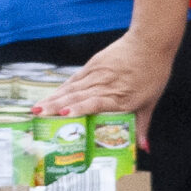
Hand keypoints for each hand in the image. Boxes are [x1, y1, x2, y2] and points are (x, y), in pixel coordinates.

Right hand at [37, 31, 175, 139]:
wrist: (150, 41)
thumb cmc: (153, 72)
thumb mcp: (150, 101)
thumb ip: (142, 125)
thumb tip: (143, 149)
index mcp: (120, 96)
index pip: (96, 102)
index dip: (80, 108)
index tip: (65, 114)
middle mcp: (105, 85)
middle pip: (77, 96)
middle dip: (55, 107)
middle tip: (37, 117)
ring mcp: (97, 73)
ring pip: (71, 88)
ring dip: (53, 99)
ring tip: (36, 109)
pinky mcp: (92, 65)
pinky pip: (73, 80)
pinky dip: (60, 89)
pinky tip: (49, 97)